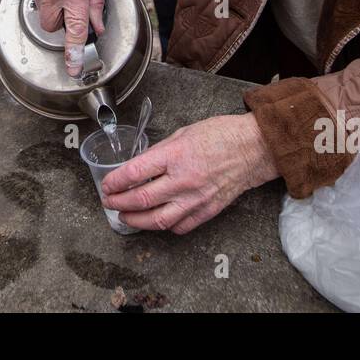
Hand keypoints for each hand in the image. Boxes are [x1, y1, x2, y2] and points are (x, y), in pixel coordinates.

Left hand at [101, 114, 278, 233]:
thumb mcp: (183, 133)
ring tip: (125, 217)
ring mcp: (196, 198)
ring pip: (157, 220)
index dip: (115, 181)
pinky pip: (180, 226)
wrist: (252, 149)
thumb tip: (139, 165)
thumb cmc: (221, 136)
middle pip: (141, 199)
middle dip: (119, 203)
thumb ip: (160, 151)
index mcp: (175, 155)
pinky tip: (156, 220)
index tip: (107, 184)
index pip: (135, 172)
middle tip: (109, 202)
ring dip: (136, 221)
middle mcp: (184, 179)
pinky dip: (164, 226)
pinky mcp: (207, 210)